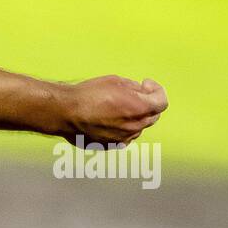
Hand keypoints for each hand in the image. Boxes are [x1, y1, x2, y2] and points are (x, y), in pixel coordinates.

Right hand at [53, 75, 167, 146]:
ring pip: (139, 127)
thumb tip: (139, 91)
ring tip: (118, 106)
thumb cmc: (87, 95)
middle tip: (135, 93)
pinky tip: (109, 118)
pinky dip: (123, 128)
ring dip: (135, 117)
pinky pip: (125, 136)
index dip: (157, 90)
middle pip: (153, 116)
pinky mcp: (112, 146)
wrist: (65, 112)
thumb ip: (133, 87)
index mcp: (137, 108)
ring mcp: (123, 139)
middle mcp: (134, 127)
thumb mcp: (114, 81)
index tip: (146, 84)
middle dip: (148, 103)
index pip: (162, 102)